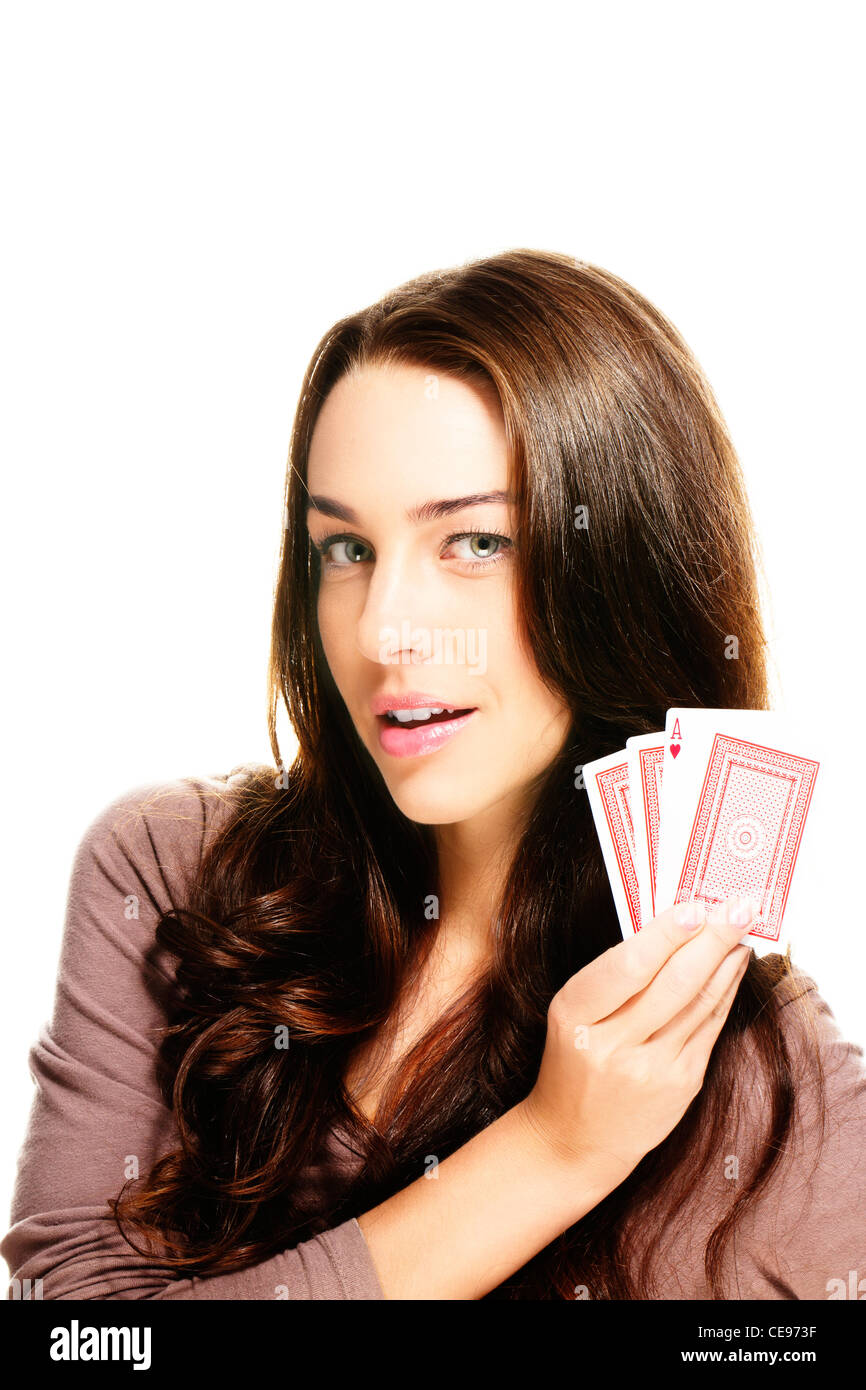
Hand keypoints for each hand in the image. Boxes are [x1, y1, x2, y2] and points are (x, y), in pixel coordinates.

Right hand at [518, 895, 755, 1185]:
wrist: (576, 1137)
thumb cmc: (575, 1061)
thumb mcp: (574, 1014)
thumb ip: (615, 975)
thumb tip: (672, 925)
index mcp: (576, 1017)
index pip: (626, 969)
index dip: (663, 937)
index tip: (693, 908)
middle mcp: (613, 1045)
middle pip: (673, 983)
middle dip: (711, 940)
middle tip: (737, 907)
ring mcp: (652, 1069)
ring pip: (699, 1003)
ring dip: (726, 960)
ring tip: (742, 928)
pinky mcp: (682, 1084)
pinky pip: (710, 1027)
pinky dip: (726, 990)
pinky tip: (734, 966)